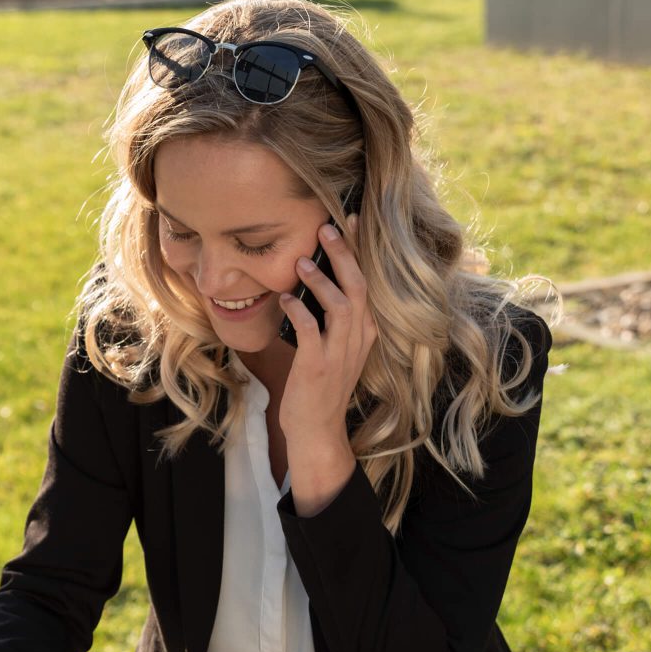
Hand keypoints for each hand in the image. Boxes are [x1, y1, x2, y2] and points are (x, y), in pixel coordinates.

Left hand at [278, 214, 376, 514]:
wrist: (317, 430)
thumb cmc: (319, 388)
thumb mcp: (332, 350)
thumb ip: (329, 321)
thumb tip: (311, 287)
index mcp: (365, 331)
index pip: (366, 283)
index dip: (358, 251)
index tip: (349, 221)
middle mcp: (358, 339)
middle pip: (357, 286)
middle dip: (343, 255)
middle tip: (326, 228)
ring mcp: (340, 353)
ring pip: (340, 305)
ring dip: (320, 280)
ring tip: (300, 261)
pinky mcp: (318, 366)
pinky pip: (312, 331)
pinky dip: (299, 311)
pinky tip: (285, 299)